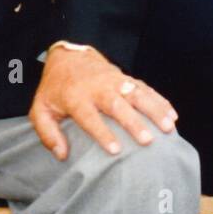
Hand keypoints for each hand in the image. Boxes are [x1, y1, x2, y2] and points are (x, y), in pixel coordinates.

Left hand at [30, 46, 176, 159]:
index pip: (90, 117)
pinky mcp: (126, 78)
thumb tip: (62, 155)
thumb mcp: (40, 110)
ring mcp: (115, 81)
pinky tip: (172, 115)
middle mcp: (98, 88)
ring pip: (137, 94)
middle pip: (118, 105)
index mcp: (76, 98)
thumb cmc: (55, 90)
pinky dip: (160, 101)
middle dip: (134, 122)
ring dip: (154, 110)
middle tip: (148, 140)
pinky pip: (146, 88)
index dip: (103, 134)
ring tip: (168, 127)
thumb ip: (48, 133)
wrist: (69, 58)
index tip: (116, 150)